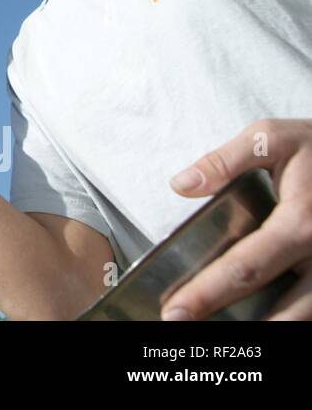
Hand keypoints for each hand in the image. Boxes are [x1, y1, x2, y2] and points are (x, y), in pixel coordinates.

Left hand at [160, 118, 311, 320]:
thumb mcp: (271, 137)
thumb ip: (225, 160)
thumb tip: (183, 185)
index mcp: (301, 224)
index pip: (245, 267)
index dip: (208, 292)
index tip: (175, 310)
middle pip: (276, 307)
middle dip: (227, 322)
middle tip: (183, 330)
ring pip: (304, 316)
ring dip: (265, 329)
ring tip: (220, 338)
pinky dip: (289, 318)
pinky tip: (258, 321)